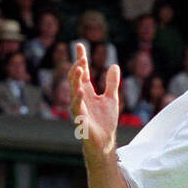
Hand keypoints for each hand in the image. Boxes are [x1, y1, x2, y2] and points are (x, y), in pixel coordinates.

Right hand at [70, 41, 121, 159]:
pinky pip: (76, 108)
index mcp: (87, 92)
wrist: (105, 142)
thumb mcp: (112, 99)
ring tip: (80, 68)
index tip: (80, 45)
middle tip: (82, 57)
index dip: (81, 59)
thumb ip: (111, 83)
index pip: (83, 72)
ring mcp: (78, 108)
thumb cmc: (105, 122)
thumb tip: (114, 65)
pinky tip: (81, 90)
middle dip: (77, 67)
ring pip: (73, 91)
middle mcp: (80, 98)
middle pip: (76, 79)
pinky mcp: (80, 119)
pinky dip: (78, 99)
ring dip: (76, 80)